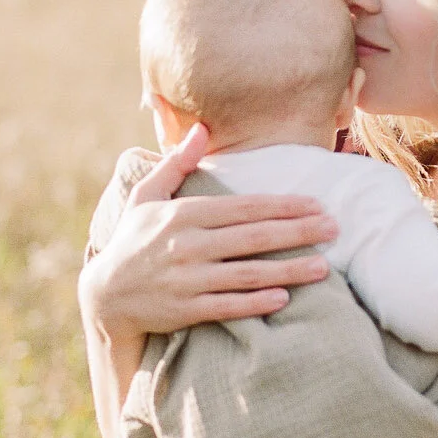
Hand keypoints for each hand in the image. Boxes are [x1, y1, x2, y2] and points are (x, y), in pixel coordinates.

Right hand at [79, 122, 339, 342]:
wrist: (103, 295)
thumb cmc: (132, 241)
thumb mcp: (146, 197)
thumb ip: (176, 164)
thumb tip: (199, 128)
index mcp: (183, 215)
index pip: (243, 207)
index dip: (283, 205)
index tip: (317, 204)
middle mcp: (187, 245)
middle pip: (253, 237)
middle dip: (297, 232)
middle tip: (334, 229)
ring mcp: (187, 279)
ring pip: (247, 273)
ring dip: (288, 270)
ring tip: (323, 267)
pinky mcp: (186, 309)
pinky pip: (228, 306)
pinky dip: (256, 302)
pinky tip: (284, 298)